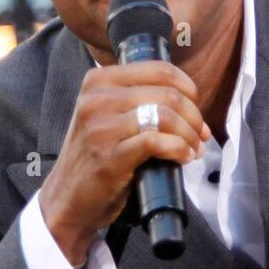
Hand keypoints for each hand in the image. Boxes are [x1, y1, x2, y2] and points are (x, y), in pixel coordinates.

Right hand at [38, 59, 209, 266]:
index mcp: (99, 81)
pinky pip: (155, 142)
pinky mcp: (109, 157)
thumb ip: (139, 100)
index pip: (160, 70)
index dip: (188, 90)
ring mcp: (100, 127)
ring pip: (164, 116)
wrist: (67, 198)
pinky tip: (183, 158)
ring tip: (193, 149)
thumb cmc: (97, 156)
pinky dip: (178, 149)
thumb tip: (191, 102)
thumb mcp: (109, 115)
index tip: (195, 111)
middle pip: (168, 93)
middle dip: (194, 117)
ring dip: (189, 134)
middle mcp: (96, 99)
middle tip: (200, 136)